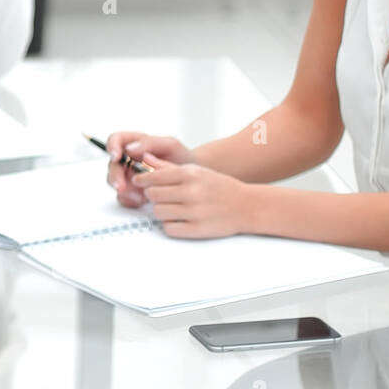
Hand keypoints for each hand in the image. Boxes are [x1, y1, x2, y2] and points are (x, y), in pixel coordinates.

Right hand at [105, 130, 194, 206]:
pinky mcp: (132, 190)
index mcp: (134, 143)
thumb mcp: (170, 144)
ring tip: (139, 196)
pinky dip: (130, 200)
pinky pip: (124, 196)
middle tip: (120, 186)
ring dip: (123, 190)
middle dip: (115, 176)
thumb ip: (150, 143)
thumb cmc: (181, 157)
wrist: (191, 178)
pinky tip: (142, 200)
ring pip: (115, 182)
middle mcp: (128, 159)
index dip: (112, 147)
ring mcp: (129, 175)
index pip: (115, 140)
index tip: (116, 156)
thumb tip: (130, 148)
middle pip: (112, 165)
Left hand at [131, 154, 257, 238]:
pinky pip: (169, 228)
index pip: (153, 177)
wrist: (249, 206)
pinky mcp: (197, 229)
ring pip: (158, 212)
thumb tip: (145, 159)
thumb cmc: (220, 187)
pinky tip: (178, 219)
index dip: (142, 180)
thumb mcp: (197, 171)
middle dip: (152, 195)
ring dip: (161, 210)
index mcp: (191, 174)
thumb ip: (169, 166)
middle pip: (153, 195)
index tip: (139, 182)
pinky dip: (170, 225)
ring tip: (170, 207)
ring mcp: (195, 212)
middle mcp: (192, 192)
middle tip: (158, 196)